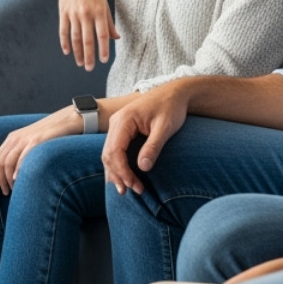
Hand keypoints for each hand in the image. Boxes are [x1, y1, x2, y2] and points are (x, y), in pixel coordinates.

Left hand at [0, 107, 82, 193]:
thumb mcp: (30, 142)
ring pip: (8, 161)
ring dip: (8, 178)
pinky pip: (22, 156)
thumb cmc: (49, 135)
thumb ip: (21, 152)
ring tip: (13, 190)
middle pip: (0, 161)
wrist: (65, 121)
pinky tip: (17, 179)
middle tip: (5, 192)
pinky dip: (18, 168)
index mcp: (12, 138)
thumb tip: (14, 173)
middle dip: (0, 179)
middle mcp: (16, 138)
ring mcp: (25, 139)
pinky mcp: (36, 140)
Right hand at [57, 0, 118, 70]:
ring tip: (80, 63)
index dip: (103, 48)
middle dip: (89, 56)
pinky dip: (65, 42)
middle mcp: (86, 14)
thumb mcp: (104, 4)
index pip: (102, 34)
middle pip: (87, 39)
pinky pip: (63, 31)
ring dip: (77, 52)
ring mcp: (73, 14)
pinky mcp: (63, 13)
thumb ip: (109, 23)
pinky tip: (67, 52)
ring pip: (75, 37)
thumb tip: (116, 38)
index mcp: (99, 12)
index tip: (104, 60)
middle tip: (90, 68)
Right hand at [101, 80, 189, 194]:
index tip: (134, 185)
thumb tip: (143, 167)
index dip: (122, 171)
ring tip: (127, 189)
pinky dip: (118, 164)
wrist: (174, 93)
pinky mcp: (122, 130)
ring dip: (116, 172)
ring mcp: (117, 125)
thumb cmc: (171, 107)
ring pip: (109, 153)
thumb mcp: (165, 127)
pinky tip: (124, 177)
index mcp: (124, 120)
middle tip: (132, 191)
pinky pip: (115, 150)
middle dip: (118, 175)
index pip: (115, 151)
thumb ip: (153, 146)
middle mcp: (116, 122)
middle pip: (108, 154)